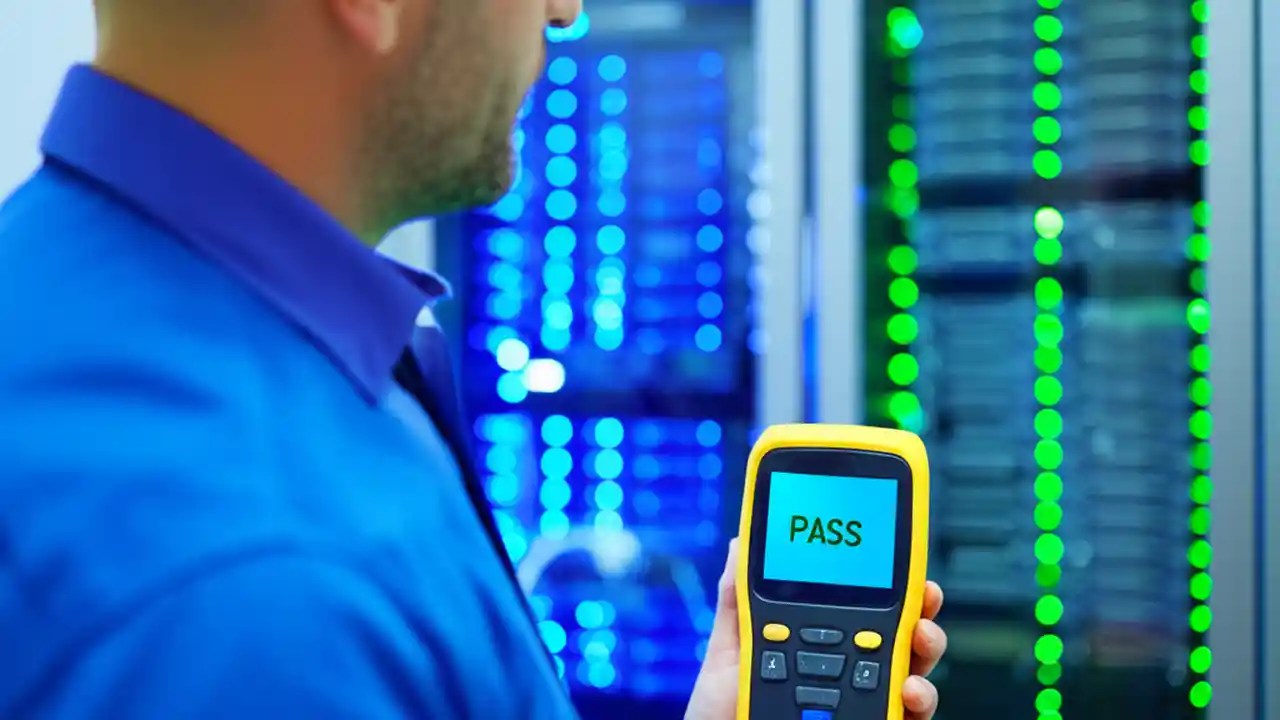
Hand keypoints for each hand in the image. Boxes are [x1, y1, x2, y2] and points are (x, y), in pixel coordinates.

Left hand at [687, 539, 946, 719]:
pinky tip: (905, 694)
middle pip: (902, 643)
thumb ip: (737, 599)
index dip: (894, 591)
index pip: (866, 612)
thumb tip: (742, 544)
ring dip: (924, 660)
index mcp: (821, 645)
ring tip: (916, 651)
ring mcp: (861, 706)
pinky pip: (907, 718)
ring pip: (913, 680)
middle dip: (922, 620)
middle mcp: (849, 675)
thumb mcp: (728, 650)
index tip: (910, 576)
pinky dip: (916, 706)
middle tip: (923, 609)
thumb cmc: (722, 709)